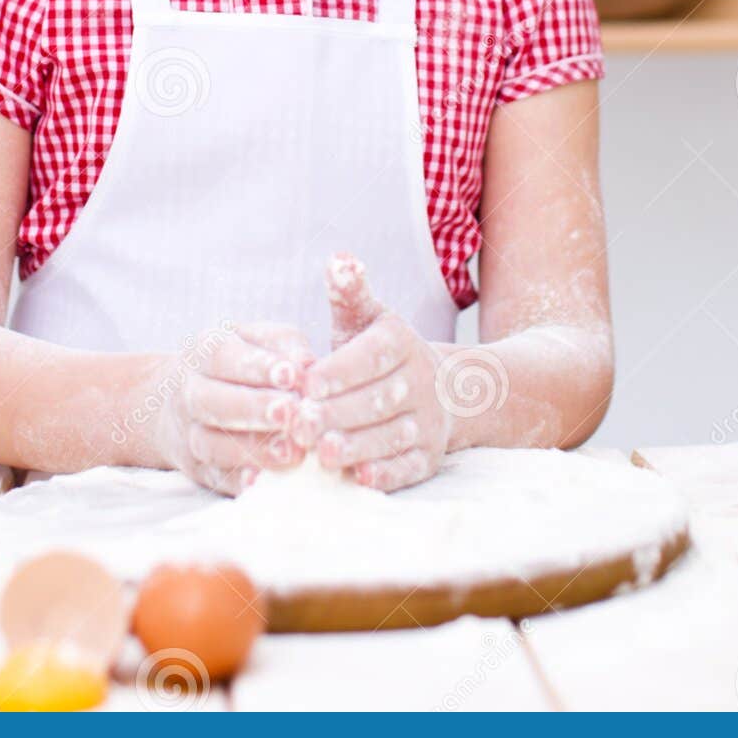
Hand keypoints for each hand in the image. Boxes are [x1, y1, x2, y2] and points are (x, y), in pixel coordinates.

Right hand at [154, 321, 313, 494]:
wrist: (179, 400)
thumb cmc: (236, 363)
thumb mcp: (256, 339)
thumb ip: (283, 344)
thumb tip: (308, 365)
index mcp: (204, 351)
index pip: (223, 356)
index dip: (257, 367)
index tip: (291, 376)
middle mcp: (189, 391)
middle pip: (212, 401)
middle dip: (253, 409)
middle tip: (290, 413)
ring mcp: (189, 433)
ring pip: (211, 444)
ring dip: (251, 450)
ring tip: (289, 452)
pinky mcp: (197, 468)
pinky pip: (214, 478)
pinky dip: (237, 482)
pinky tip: (262, 481)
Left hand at [289, 253, 451, 491]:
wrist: (439, 391)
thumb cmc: (376, 352)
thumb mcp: (364, 318)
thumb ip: (348, 293)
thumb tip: (339, 258)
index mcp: (400, 342)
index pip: (370, 356)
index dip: (337, 371)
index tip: (303, 384)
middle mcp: (420, 381)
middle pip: (376, 400)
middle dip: (336, 414)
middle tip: (299, 425)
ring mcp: (428, 422)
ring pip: (392, 436)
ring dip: (356, 446)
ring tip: (319, 454)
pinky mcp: (430, 457)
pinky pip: (410, 467)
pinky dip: (386, 474)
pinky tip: (359, 478)